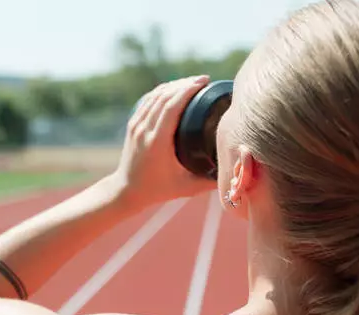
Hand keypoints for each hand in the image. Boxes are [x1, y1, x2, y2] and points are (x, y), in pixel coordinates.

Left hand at [109, 75, 216, 209]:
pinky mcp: (133, 124)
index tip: (204, 82)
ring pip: (155, 95)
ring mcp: (136, 125)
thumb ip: (209, 182)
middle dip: (184, 84)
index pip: (172, 106)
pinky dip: (162, 91)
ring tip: (191, 82)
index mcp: (157, 141)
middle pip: (165, 96)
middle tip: (203, 80)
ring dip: (174, 85)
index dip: (188, 89)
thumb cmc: (158, 190)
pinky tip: (174, 89)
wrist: (127, 191)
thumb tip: (232, 171)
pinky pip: (148, 100)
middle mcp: (145, 129)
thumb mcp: (186, 187)